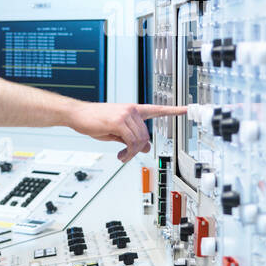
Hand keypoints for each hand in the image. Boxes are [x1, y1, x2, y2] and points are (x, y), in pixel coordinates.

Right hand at [68, 102, 186, 161]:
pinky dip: (127, 152)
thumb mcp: (116, 131)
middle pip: (147, 135)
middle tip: (128, 156)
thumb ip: (132, 137)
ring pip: (140, 140)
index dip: (174, 110)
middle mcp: (132, 110)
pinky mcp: (119, 121)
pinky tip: (120, 155)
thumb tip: (146, 147)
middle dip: (139, 149)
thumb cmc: (95, 120)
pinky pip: (131, 142)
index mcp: (134, 110)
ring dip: (132, 153)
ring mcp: (126, 114)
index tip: (187, 109)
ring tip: (122, 156)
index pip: (158, 109)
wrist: (78, 114)